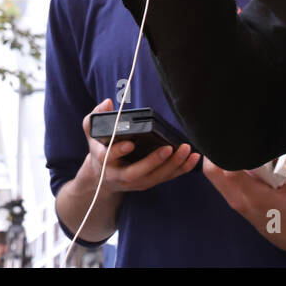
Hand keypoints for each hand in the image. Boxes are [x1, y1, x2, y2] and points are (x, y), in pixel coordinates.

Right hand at [79, 98, 199, 193]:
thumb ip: (95, 117)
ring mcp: (135, 182)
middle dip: (153, 161)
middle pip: (137, 172)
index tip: (130, 143)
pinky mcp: (149, 182)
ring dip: (172, 165)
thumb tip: (108, 103)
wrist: (102, 176)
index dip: (119, 151)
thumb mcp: (92, 132)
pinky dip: (181, 169)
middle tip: (168, 148)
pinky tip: (193, 158)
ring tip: (186, 150)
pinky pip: (166, 177)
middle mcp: (119, 175)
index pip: (109, 157)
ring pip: (155, 177)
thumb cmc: (101, 147)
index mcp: (104, 161)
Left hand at [203, 145, 285, 252]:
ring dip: (222, 160)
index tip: (230, 133)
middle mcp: (238, 199)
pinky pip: (225, 183)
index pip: (223, 169)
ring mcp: (236, 203)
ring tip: (237, 145)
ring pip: (217, 178)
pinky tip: (245, 160)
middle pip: (212, 172)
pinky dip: (228, 169)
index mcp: (250, 196)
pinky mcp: (239, 203)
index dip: (222, 148)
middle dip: (216, 151)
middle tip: (229, 135)